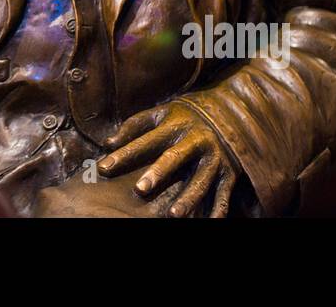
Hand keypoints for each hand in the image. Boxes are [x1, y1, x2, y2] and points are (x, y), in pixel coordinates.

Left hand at [97, 101, 238, 217]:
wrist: (231, 112)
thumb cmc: (186, 116)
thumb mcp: (161, 113)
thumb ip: (133, 126)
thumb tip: (106, 142)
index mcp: (175, 126)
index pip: (145, 141)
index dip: (125, 154)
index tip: (104, 167)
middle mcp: (196, 141)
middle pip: (175, 158)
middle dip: (158, 173)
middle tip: (140, 188)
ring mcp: (214, 158)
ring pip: (200, 181)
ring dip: (188, 198)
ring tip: (173, 215)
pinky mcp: (229, 172)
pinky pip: (224, 194)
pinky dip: (219, 210)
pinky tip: (209, 223)